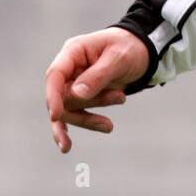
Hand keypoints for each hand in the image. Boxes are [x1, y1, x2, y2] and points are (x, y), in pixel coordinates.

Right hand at [45, 27, 150, 153]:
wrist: (142, 51)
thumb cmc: (129, 48)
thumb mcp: (119, 58)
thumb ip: (98, 76)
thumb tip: (76, 94)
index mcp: (74, 52)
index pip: (55, 75)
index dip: (53, 96)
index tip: (55, 115)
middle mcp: (69, 68)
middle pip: (63, 96)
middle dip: (90, 103)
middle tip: (121, 98)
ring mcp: (73, 83)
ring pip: (71, 109)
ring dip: (91, 116)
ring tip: (118, 108)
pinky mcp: (81, 96)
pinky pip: (74, 114)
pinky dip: (79, 126)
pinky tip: (67, 147)